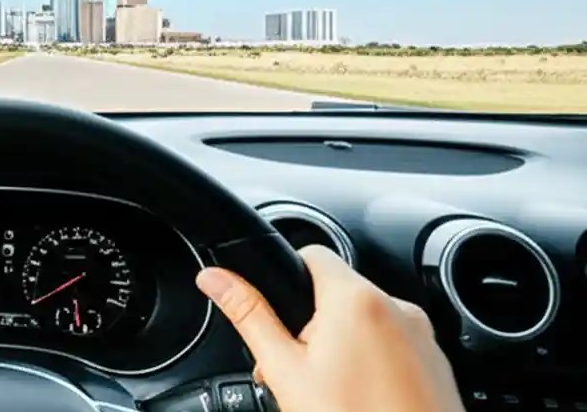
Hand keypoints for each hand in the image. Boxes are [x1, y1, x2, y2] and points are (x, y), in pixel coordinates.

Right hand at [195, 245, 464, 411]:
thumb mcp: (286, 371)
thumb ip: (249, 315)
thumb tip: (215, 278)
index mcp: (355, 299)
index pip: (311, 254)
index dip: (287, 281)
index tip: (280, 318)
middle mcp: (396, 307)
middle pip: (337, 293)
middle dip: (311, 325)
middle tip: (300, 371)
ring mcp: (422, 335)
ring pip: (366, 321)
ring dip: (342, 345)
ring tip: (333, 392)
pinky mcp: (435, 361)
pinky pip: (394, 344)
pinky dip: (373, 362)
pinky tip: (362, 398)